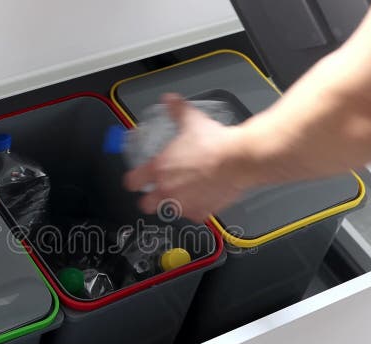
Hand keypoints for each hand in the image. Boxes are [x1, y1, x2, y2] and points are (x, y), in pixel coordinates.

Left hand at [123, 94, 254, 221]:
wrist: (239, 160)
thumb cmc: (215, 144)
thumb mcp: (192, 121)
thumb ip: (177, 110)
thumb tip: (170, 100)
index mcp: (159, 169)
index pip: (132, 182)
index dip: (133, 180)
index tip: (136, 180)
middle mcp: (166, 190)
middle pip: (145, 205)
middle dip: (149, 200)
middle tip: (157, 192)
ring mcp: (182, 204)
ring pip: (169, 211)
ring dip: (174, 204)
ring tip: (185, 193)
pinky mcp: (199, 212)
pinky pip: (192, 215)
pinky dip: (196, 209)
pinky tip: (202, 198)